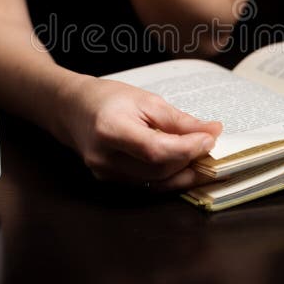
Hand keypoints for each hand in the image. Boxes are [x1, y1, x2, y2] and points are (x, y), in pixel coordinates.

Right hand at [59, 75, 222, 190]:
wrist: (72, 109)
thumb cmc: (107, 98)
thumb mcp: (146, 100)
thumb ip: (179, 120)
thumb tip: (211, 132)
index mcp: (111, 130)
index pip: (156, 150)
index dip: (187, 148)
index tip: (209, 138)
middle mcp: (105, 159)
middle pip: (159, 169)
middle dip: (189, 158)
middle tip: (209, 142)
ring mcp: (105, 175)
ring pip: (156, 182)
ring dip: (183, 171)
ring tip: (200, 154)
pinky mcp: (110, 182)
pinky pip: (147, 185)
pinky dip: (169, 176)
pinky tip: (182, 164)